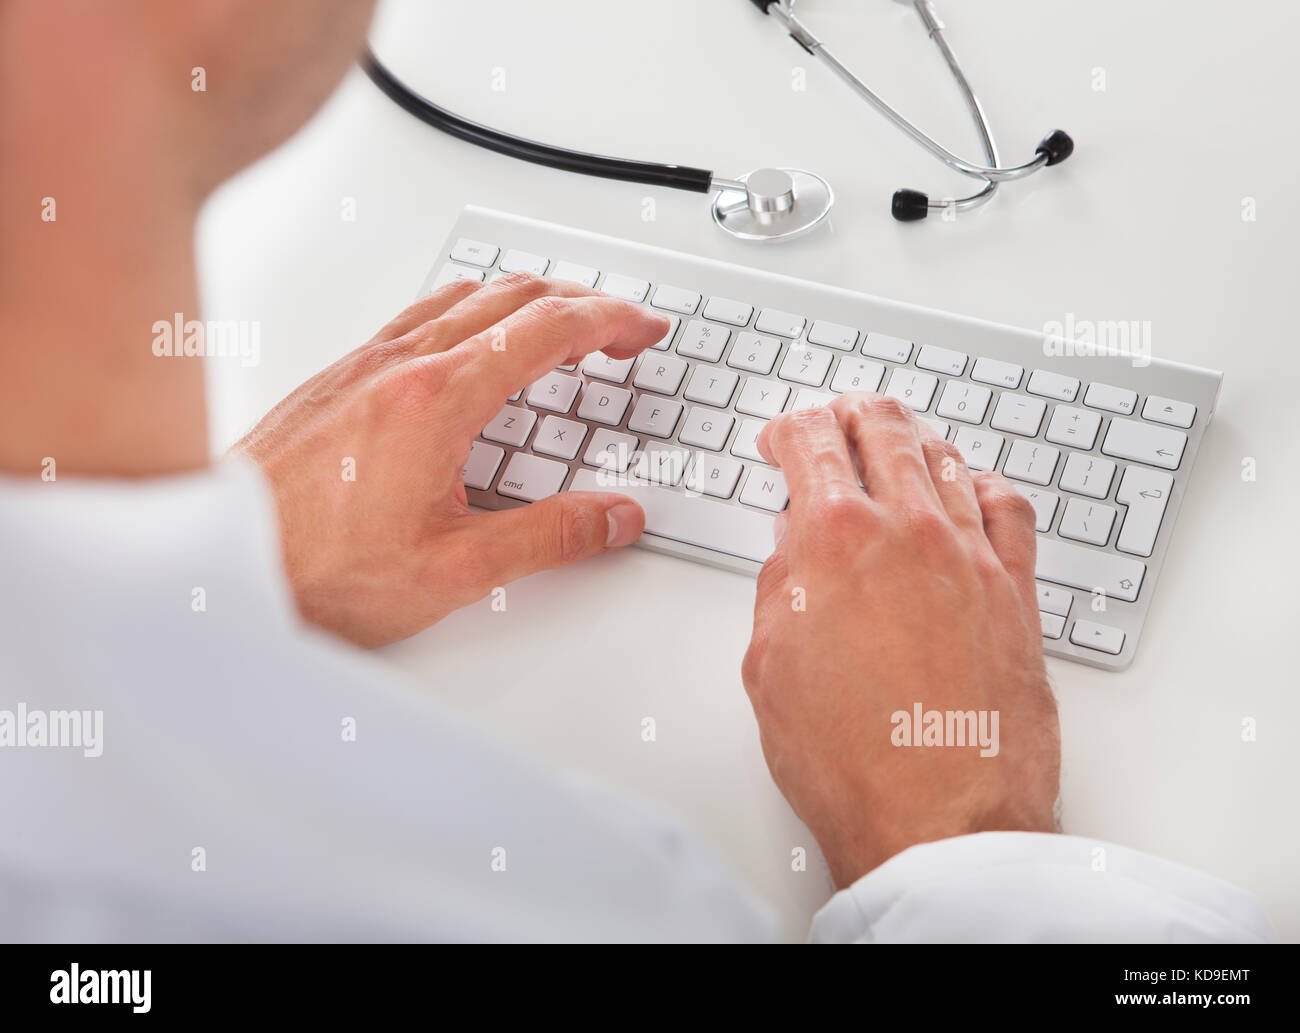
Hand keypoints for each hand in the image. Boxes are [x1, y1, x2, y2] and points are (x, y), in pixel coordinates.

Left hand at [234, 274, 666, 645]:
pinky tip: (471, 341)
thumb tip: (613, 517)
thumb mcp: (456, 572)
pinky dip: (472, 309)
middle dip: (582, 301)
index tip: (643, 329)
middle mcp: (399, 365)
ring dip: (527, 297)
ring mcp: (363, 364)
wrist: (218, 563)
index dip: (611, 321)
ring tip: (561, 321)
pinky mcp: (337, 377)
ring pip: (464, 295)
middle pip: (512, 296)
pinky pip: (421, 313)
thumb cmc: (314, 569)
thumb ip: (549, 538)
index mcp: (438, 399)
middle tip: (621, 326)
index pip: (548, 329)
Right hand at [742, 393, 1059, 887]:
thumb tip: (792, 551)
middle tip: (834, 425)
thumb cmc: (850, 759)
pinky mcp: (1019, 591)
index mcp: (834, 539)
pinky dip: (981, 485)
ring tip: (894, 451)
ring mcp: (971, 555)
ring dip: (910, 443)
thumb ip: (778, 587)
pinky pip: (1008, 505)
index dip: (787, 430)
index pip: (811, 439)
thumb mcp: (768, 665)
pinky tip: (968, 492)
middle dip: (849, 415)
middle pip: (883, 426)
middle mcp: (908, 530)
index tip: (781, 441)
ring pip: (944, 457)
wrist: (939, 819)